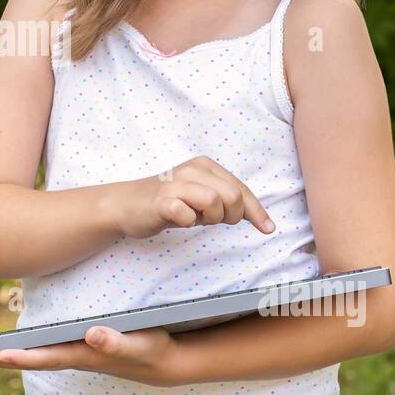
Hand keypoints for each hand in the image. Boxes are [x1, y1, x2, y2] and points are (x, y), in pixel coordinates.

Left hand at [0, 326, 182, 386]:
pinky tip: (17, 342)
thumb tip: (91, 335)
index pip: (47, 357)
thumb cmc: (151, 349)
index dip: (22, 357)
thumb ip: (117, 341)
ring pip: (38, 354)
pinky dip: (29, 346)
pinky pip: (48, 347)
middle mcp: (75, 356)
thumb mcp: (139, 343)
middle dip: (3, 360)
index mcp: (85, 355)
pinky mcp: (80, 346)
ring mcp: (76, 353)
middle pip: (33, 359)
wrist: (163, 359)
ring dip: (11, 355)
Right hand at [108, 155, 275, 238]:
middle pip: (233, 196)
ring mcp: (175, 184)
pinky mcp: (160, 201)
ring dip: (210, 219)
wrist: (126, 205)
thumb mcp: (202, 197)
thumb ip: (227, 201)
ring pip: (214, 202)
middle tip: (212, 221)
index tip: (268, 228)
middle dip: (231, 216)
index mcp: (205, 166)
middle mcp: (192, 169)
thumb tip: (259, 216)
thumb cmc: (169, 202)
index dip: (257, 211)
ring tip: (195, 219)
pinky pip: (185, 214)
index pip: (241, 189)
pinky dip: (188, 222)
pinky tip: (180, 219)